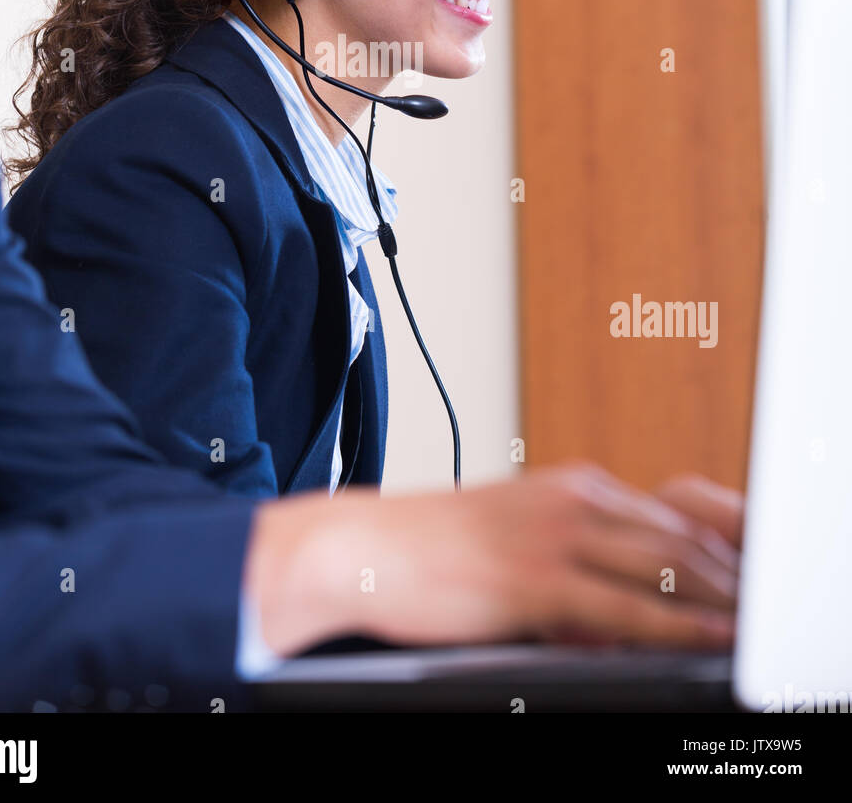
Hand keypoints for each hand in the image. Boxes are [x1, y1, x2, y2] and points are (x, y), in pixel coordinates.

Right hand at [246, 461, 739, 657]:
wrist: (365, 549)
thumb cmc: (432, 545)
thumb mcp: (516, 530)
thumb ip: (573, 550)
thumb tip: (618, 600)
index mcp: (571, 485)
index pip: (670, 515)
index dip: (719, 549)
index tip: (745, 578)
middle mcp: (572, 499)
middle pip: (679, 537)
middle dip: (729, 575)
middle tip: (759, 607)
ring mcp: (554, 536)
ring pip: (663, 566)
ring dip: (716, 599)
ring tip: (748, 626)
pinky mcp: (534, 579)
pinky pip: (623, 608)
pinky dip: (674, 626)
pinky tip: (702, 640)